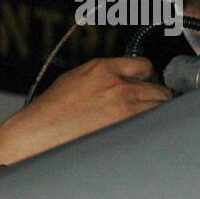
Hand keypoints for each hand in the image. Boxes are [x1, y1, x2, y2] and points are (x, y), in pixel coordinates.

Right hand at [0, 57, 171, 163]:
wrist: (38, 133)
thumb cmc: (51, 111)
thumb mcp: (76, 79)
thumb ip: (103, 77)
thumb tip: (122, 80)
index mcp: (104, 68)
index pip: (144, 66)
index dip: (148, 77)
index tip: (149, 85)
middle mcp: (118, 85)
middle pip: (158, 88)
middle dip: (158, 96)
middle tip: (153, 106)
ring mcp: (124, 108)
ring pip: (161, 106)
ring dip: (159, 113)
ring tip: (152, 121)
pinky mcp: (126, 129)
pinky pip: (152, 125)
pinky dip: (154, 128)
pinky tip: (146, 133)